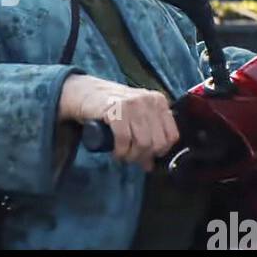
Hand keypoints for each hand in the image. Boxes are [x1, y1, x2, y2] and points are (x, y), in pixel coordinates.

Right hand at [59, 74, 178, 170]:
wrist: (85, 92)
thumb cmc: (111, 106)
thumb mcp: (136, 116)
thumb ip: (147, 135)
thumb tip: (151, 165)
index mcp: (158, 101)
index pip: (171, 135)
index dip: (160, 151)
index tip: (148, 156)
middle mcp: (148, 101)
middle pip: (157, 142)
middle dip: (144, 156)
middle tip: (132, 158)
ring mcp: (133, 104)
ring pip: (143, 143)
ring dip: (131, 156)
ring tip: (123, 155)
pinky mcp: (116, 110)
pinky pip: (124, 140)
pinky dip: (120, 151)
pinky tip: (116, 152)